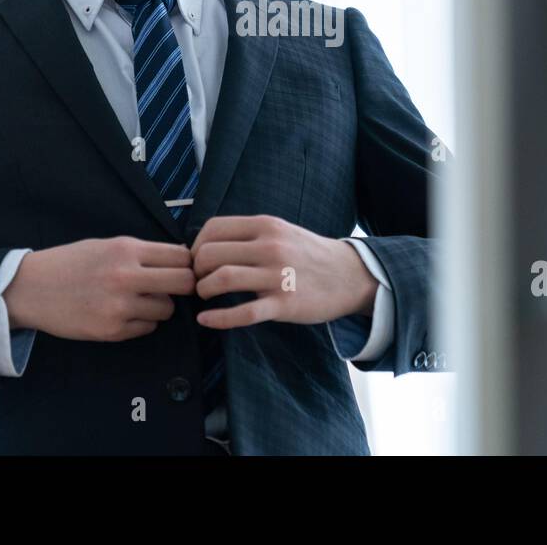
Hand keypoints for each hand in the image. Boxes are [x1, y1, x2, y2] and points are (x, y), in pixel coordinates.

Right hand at [4, 236, 194, 341]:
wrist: (31, 288)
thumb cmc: (70, 263)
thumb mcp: (106, 245)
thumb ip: (141, 252)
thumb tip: (181, 260)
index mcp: (126, 250)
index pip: (181, 256)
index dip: (186, 263)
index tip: (181, 268)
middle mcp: (126, 277)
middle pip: (184, 283)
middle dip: (184, 286)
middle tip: (172, 288)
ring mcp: (119, 306)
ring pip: (167, 309)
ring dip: (160, 306)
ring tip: (139, 300)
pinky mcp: (112, 331)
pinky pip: (147, 328)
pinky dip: (142, 322)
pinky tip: (123, 313)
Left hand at [190, 215, 378, 328]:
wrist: (350, 275)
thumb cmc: (309, 254)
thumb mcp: (281, 231)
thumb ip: (249, 234)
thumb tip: (206, 243)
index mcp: (266, 226)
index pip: (213, 228)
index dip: (196, 245)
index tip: (196, 260)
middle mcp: (270, 247)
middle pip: (210, 254)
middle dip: (196, 270)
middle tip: (198, 281)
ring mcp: (277, 276)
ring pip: (222, 279)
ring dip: (203, 290)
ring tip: (204, 296)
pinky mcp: (284, 304)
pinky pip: (242, 313)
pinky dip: (218, 318)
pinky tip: (205, 320)